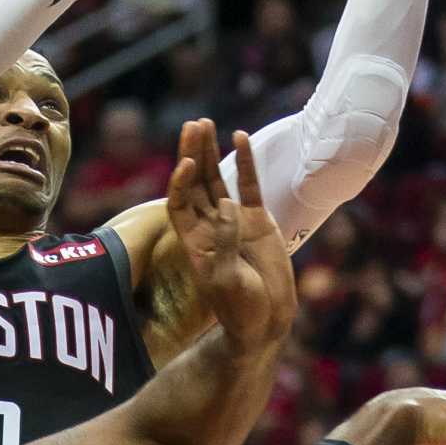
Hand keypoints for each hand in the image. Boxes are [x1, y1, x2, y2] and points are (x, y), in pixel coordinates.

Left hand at [166, 120, 295, 350]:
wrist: (266, 320)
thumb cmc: (240, 308)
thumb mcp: (228, 279)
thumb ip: (226, 243)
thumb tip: (226, 206)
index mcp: (193, 241)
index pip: (179, 203)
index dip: (180, 182)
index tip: (186, 163)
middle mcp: (209, 225)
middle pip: (195, 183)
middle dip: (192, 154)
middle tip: (192, 125)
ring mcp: (232, 220)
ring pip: (217, 179)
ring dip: (210, 152)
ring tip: (205, 124)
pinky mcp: (256, 220)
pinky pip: (248, 185)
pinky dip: (244, 163)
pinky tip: (239, 138)